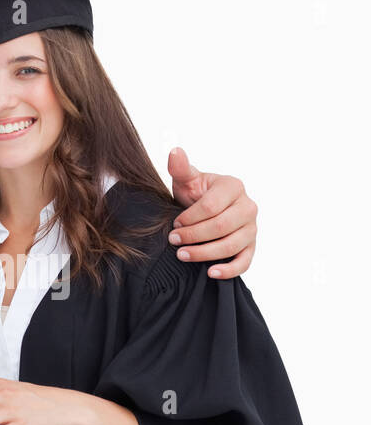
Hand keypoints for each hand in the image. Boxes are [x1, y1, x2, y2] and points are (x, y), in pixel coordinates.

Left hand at [166, 148, 256, 279]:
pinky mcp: (251, 246)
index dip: (191, 217)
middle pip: (221, 227)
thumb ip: (180, 168)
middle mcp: (248, 206)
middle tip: (174, 241)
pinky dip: (229, 269)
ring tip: (183, 256)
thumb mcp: (186, 180)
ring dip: (205, 253)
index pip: (212, 206)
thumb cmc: (194, 193)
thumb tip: (174, 151)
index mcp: (233, 186)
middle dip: (195, 236)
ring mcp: (252, 228)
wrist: (202, 209)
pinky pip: (245, 261)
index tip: (174, 223)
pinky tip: (211, 273)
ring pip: (232, 245)